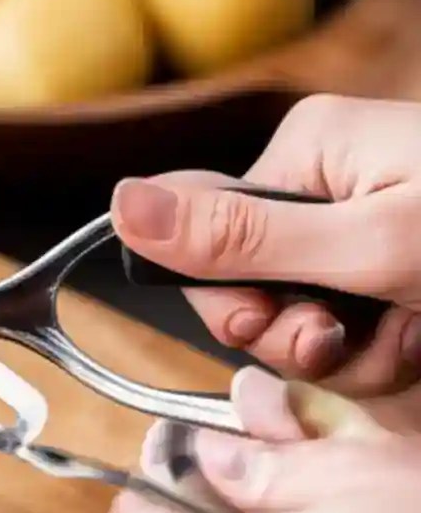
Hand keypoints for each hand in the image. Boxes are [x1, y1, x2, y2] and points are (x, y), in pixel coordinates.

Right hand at [110, 95, 420, 396]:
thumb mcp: (366, 244)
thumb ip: (241, 238)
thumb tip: (122, 205)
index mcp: (305, 155)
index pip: (207, 244)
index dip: (235, 306)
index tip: (289, 331)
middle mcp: (324, 190)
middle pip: (253, 294)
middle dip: (307, 341)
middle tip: (366, 342)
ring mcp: (359, 233)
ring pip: (306, 328)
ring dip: (361, 357)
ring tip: (417, 337)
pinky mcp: (393, 273)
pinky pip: (355, 338)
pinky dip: (393, 354)